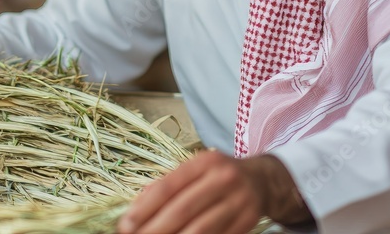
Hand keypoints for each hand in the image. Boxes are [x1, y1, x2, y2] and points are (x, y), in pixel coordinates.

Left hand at [118, 151, 311, 233]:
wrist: (262, 180)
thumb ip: (169, 184)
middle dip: (155, 228)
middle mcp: (223, 179)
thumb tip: (137, 207)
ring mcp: (239, 201)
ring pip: (201, 229)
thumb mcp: (196, 169)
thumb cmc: (219, 175)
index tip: (126, 224)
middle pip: (183, 209)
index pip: (169, 186)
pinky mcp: (248, 221)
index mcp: (205, 162)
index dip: (145, 208)